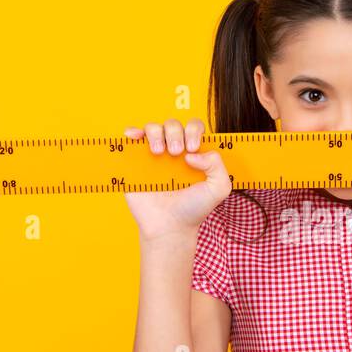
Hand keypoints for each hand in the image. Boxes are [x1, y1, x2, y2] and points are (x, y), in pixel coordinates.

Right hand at [121, 118, 230, 241]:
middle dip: (175, 133)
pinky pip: (131, 138)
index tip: (192, 148)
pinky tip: (136, 137)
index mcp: (194, 152)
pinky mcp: (136, 162)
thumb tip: (193, 153)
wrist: (170, 227)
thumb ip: (217, 165)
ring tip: (159, 152)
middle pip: (173, 124)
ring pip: (152, 127)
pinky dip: (132, 132)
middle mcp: (174, 150)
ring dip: (156, 133)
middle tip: (176, 153)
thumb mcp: (219, 188)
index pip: (194, 127)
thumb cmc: (194, 208)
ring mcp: (154, 154)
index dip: (193, 131)